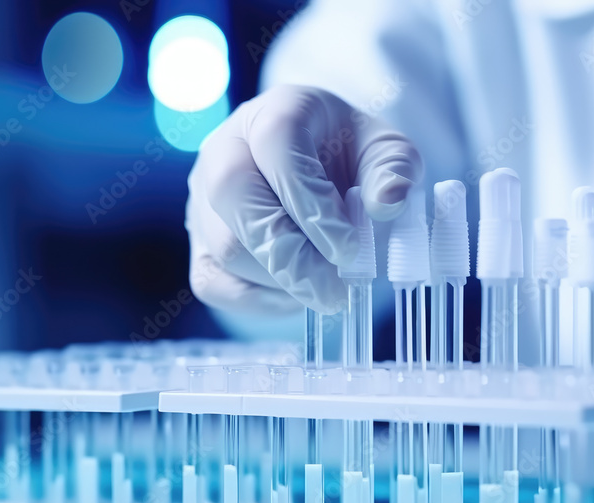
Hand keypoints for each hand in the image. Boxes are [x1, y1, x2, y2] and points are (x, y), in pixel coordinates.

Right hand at [186, 85, 421, 314]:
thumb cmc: (352, 158)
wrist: (323, 172)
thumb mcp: (385, 151)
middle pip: (234, 194)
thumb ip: (394, 170)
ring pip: (226, 245)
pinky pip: (214, 282)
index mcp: (275, 111)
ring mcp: (203, 196)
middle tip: (334, 292)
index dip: (310, 200)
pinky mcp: (199, 242)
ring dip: (282, 279)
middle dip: (289, 253)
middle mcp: (225, 147)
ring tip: (329, 288)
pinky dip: (260, 300)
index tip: (348, 249)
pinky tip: (299, 295)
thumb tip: (389, 201)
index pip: (277, 144)